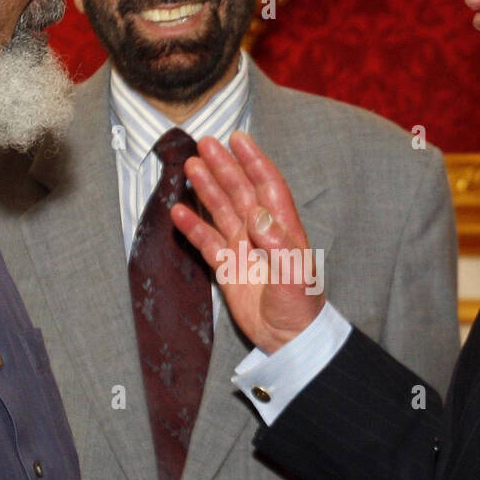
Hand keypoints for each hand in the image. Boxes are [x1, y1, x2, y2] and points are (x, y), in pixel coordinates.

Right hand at [171, 131, 324, 353]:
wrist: (289, 339)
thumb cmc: (300, 307)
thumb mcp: (294, 274)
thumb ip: (277, 243)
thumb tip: (257, 214)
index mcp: (284, 228)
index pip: (268, 186)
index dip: (254, 161)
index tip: (239, 139)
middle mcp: (262, 234)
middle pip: (240, 192)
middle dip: (224, 167)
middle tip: (205, 144)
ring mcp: (244, 249)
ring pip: (222, 211)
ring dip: (208, 189)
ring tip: (190, 167)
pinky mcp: (228, 268)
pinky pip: (207, 242)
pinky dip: (193, 227)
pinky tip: (178, 211)